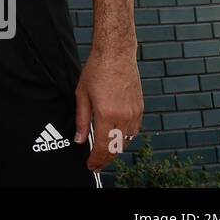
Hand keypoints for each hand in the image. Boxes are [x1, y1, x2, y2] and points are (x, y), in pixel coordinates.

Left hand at [75, 47, 142, 170]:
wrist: (116, 54)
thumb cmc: (96, 70)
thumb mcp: (81, 95)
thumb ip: (81, 120)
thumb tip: (79, 139)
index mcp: (107, 114)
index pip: (103, 147)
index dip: (96, 160)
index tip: (90, 165)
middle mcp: (124, 116)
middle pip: (117, 148)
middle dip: (106, 159)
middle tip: (96, 164)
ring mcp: (134, 113)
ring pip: (127, 141)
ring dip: (116, 149)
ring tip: (104, 152)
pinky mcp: (140, 108)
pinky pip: (134, 130)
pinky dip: (125, 138)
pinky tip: (117, 137)